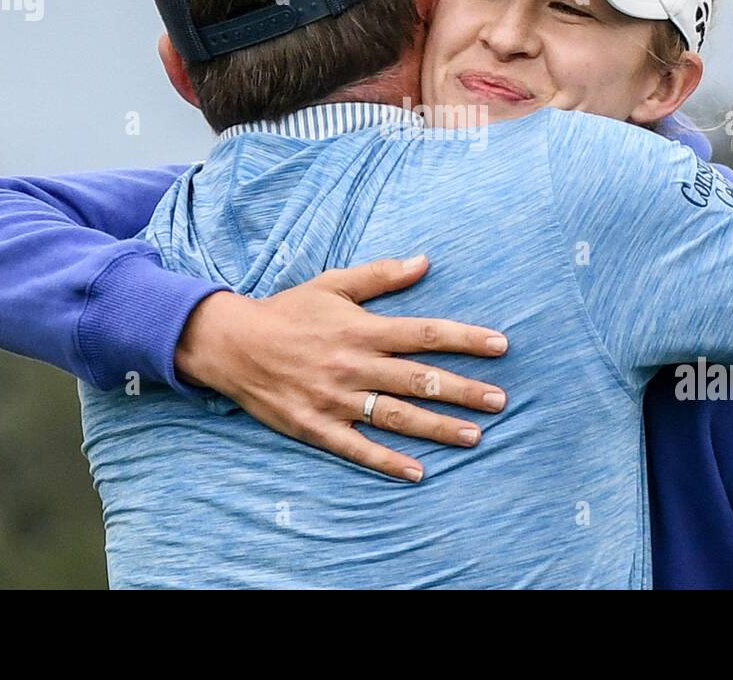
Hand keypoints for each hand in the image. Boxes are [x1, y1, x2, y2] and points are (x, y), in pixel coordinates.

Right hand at [175, 255, 508, 482]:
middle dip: (463, 390)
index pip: (426, 333)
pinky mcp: (317, 426)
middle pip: (419, 379)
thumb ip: (381, 275)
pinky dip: (388, 461)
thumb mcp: (333, 284)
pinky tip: (418, 472)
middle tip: (501, 400)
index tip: (501, 346)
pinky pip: (358, 448)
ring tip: (474, 436)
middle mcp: (354, 364)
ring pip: (397, 416)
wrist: (231, 344)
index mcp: (362, 328)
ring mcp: (336, 399)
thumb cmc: (288, 312)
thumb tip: (425, 261)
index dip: (466, 339)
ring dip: (438, 427)